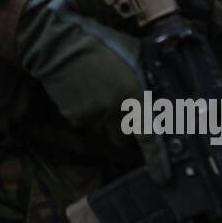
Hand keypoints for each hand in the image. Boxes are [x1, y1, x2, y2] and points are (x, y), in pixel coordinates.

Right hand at [16, 0, 169, 182]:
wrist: (57, 43)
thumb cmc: (99, 43)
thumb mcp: (133, 53)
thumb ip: (148, 75)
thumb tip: (164, 91)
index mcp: (134, 94)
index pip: (150, 136)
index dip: (158, 161)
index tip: (163, 178)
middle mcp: (115, 109)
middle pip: (123, 136)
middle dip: (122, 126)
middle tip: (117, 102)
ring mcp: (93, 115)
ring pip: (102, 127)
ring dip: (102, 115)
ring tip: (95, 86)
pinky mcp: (73, 116)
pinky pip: (84, 121)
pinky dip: (83, 110)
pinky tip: (80, 88)